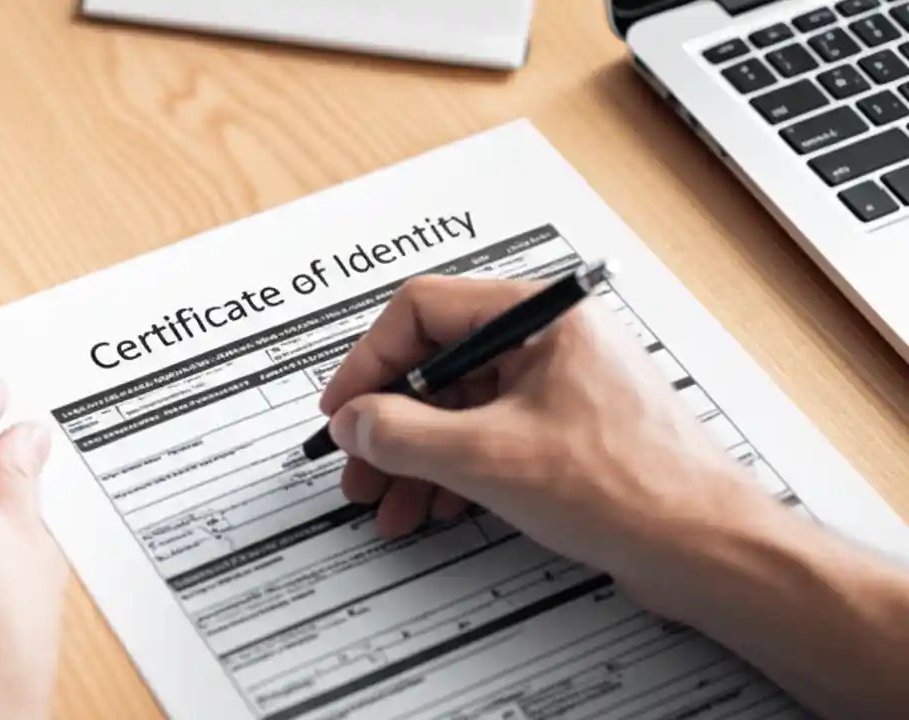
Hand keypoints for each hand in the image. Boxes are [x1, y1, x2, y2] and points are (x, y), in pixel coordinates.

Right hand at [319, 275, 761, 585]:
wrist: (708, 549)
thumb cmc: (636, 488)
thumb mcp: (489, 457)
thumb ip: (404, 433)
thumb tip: (357, 420)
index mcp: (540, 317)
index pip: (423, 311)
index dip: (370, 362)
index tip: (344, 408)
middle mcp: (550, 341)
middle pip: (438, 364)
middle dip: (391, 423)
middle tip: (360, 465)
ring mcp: (559, 386)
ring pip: (461, 407)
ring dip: (417, 456)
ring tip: (390, 499)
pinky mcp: (566, 431)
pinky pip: (490, 436)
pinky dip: (454, 470)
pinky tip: (435, 505)